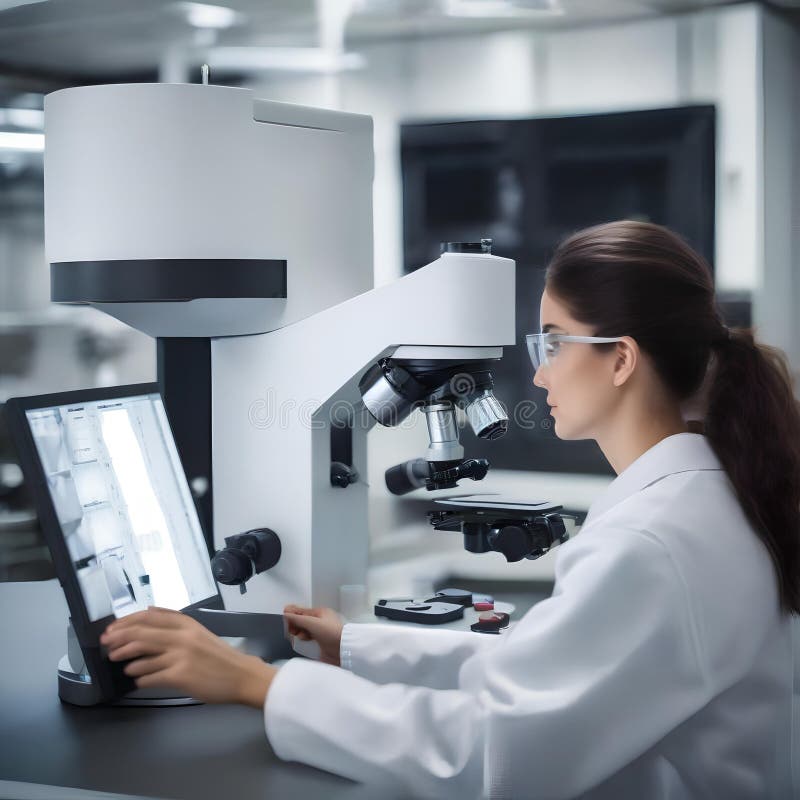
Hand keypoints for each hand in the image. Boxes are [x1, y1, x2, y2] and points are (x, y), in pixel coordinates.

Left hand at [100, 607, 276, 708]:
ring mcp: (180, 655)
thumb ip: (175, 624)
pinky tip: (139, 681)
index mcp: (186, 623)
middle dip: (119, 639)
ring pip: (142, 656)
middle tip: (107, 646)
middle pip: (141, 633)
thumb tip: (148, 612)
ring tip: (122, 665)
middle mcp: (182, 636)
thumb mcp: (198, 632)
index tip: (112, 629)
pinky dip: (141, 679)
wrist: (241, 675)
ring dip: (128, 662)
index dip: (126, 622)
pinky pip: (150, 677)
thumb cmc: (219, 656)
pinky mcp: (180, 675)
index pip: (148, 616)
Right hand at [283, 605, 343, 665]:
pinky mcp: (321, 641)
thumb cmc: (331, 633)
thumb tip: (286, 614)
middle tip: (291, 630)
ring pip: (305, 628)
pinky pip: (309, 637)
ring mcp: (321, 630)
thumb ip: (298, 619)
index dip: (292, 614)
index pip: (302, 611)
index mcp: (320, 612)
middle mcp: (320, 620)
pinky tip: (303, 639)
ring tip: (297, 635)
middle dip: (295, 624)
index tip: (284, 619)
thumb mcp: (312, 623)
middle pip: (302, 619)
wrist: (343, 649)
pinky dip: (304, 637)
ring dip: (299, 631)